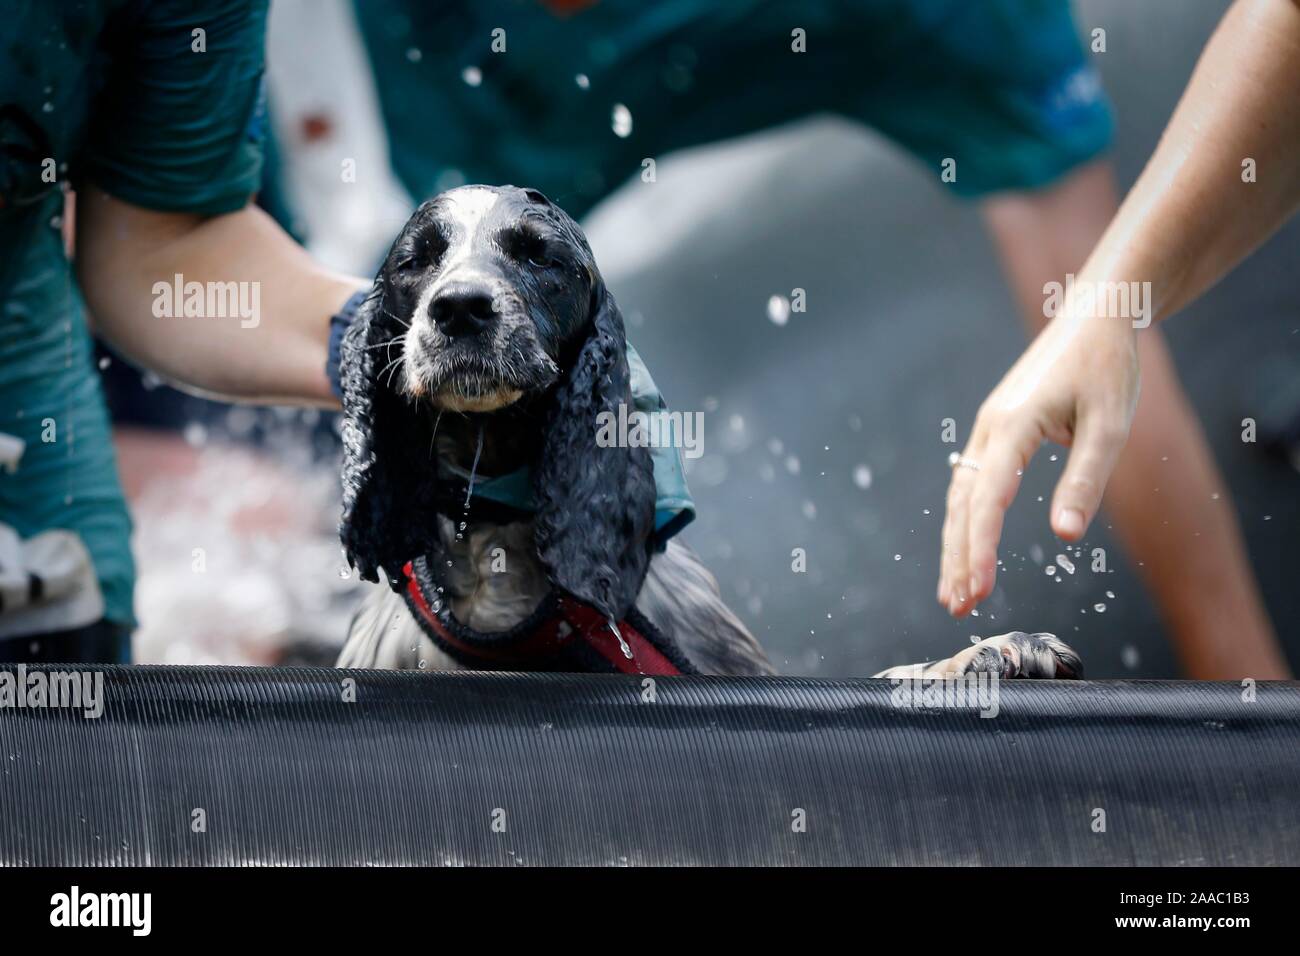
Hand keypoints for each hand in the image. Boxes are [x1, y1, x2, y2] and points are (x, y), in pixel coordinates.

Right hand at [938, 309, 1139, 617]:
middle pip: (963, 505)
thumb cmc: (1107, 367)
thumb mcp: (1109, 424)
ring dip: (957, 544)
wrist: (1096, 316)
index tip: (979, 591)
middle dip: (957, 558)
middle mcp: (989, 428)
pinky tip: (966, 545)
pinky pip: (971, 482)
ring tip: (954, 591)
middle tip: (957, 608)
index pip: (987, 500)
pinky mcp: (996, 429)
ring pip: (961, 496)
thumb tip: (1063, 536)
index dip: (980, 550)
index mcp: (1012, 425)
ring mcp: (988, 428)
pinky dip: (966, 520)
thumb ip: (1086, 479)